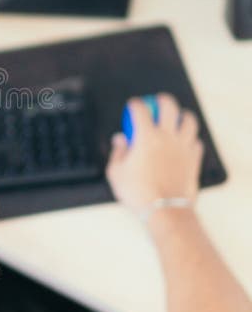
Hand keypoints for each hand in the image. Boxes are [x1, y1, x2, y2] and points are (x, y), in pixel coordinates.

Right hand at [106, 94, 203, 214]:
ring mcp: (183, 147)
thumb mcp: (116, 173)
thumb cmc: (138, 194)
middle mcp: (167, 137)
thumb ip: (118, 152)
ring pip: (189, 121)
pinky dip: (190, 139)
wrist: (165, 211)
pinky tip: (185, 142)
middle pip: (169, 107)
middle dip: (163, 100)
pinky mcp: (194, 160)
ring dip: (183, 116)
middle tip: (159, 101)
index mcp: (146, 137)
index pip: (140, 110)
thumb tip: (120, 140)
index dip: (135, 104)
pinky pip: (196, 142)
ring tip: (178, 117)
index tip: (133, 105)